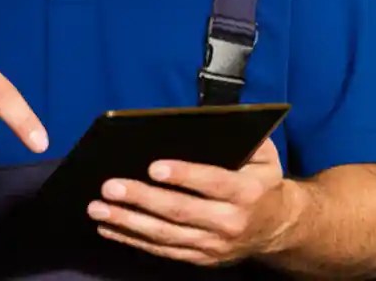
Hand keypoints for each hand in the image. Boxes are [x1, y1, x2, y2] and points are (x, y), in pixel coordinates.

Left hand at [88, 139, 301, 266]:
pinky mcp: (200, 258)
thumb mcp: (264, 155)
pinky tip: (109, 228)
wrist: (277, 227)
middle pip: (180, 211)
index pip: (212, 183)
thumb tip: (208, 118)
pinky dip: (132, 241)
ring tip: (99, 209)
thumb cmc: (261, 182)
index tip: (154, 167)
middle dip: (142, 199)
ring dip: (128, 222)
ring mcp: (213, 244)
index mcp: (246, 192)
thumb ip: (242, 137)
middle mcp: (229, 221)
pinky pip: (162, 250)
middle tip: (110, 186)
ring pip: (165, 235)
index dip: (183, 175)